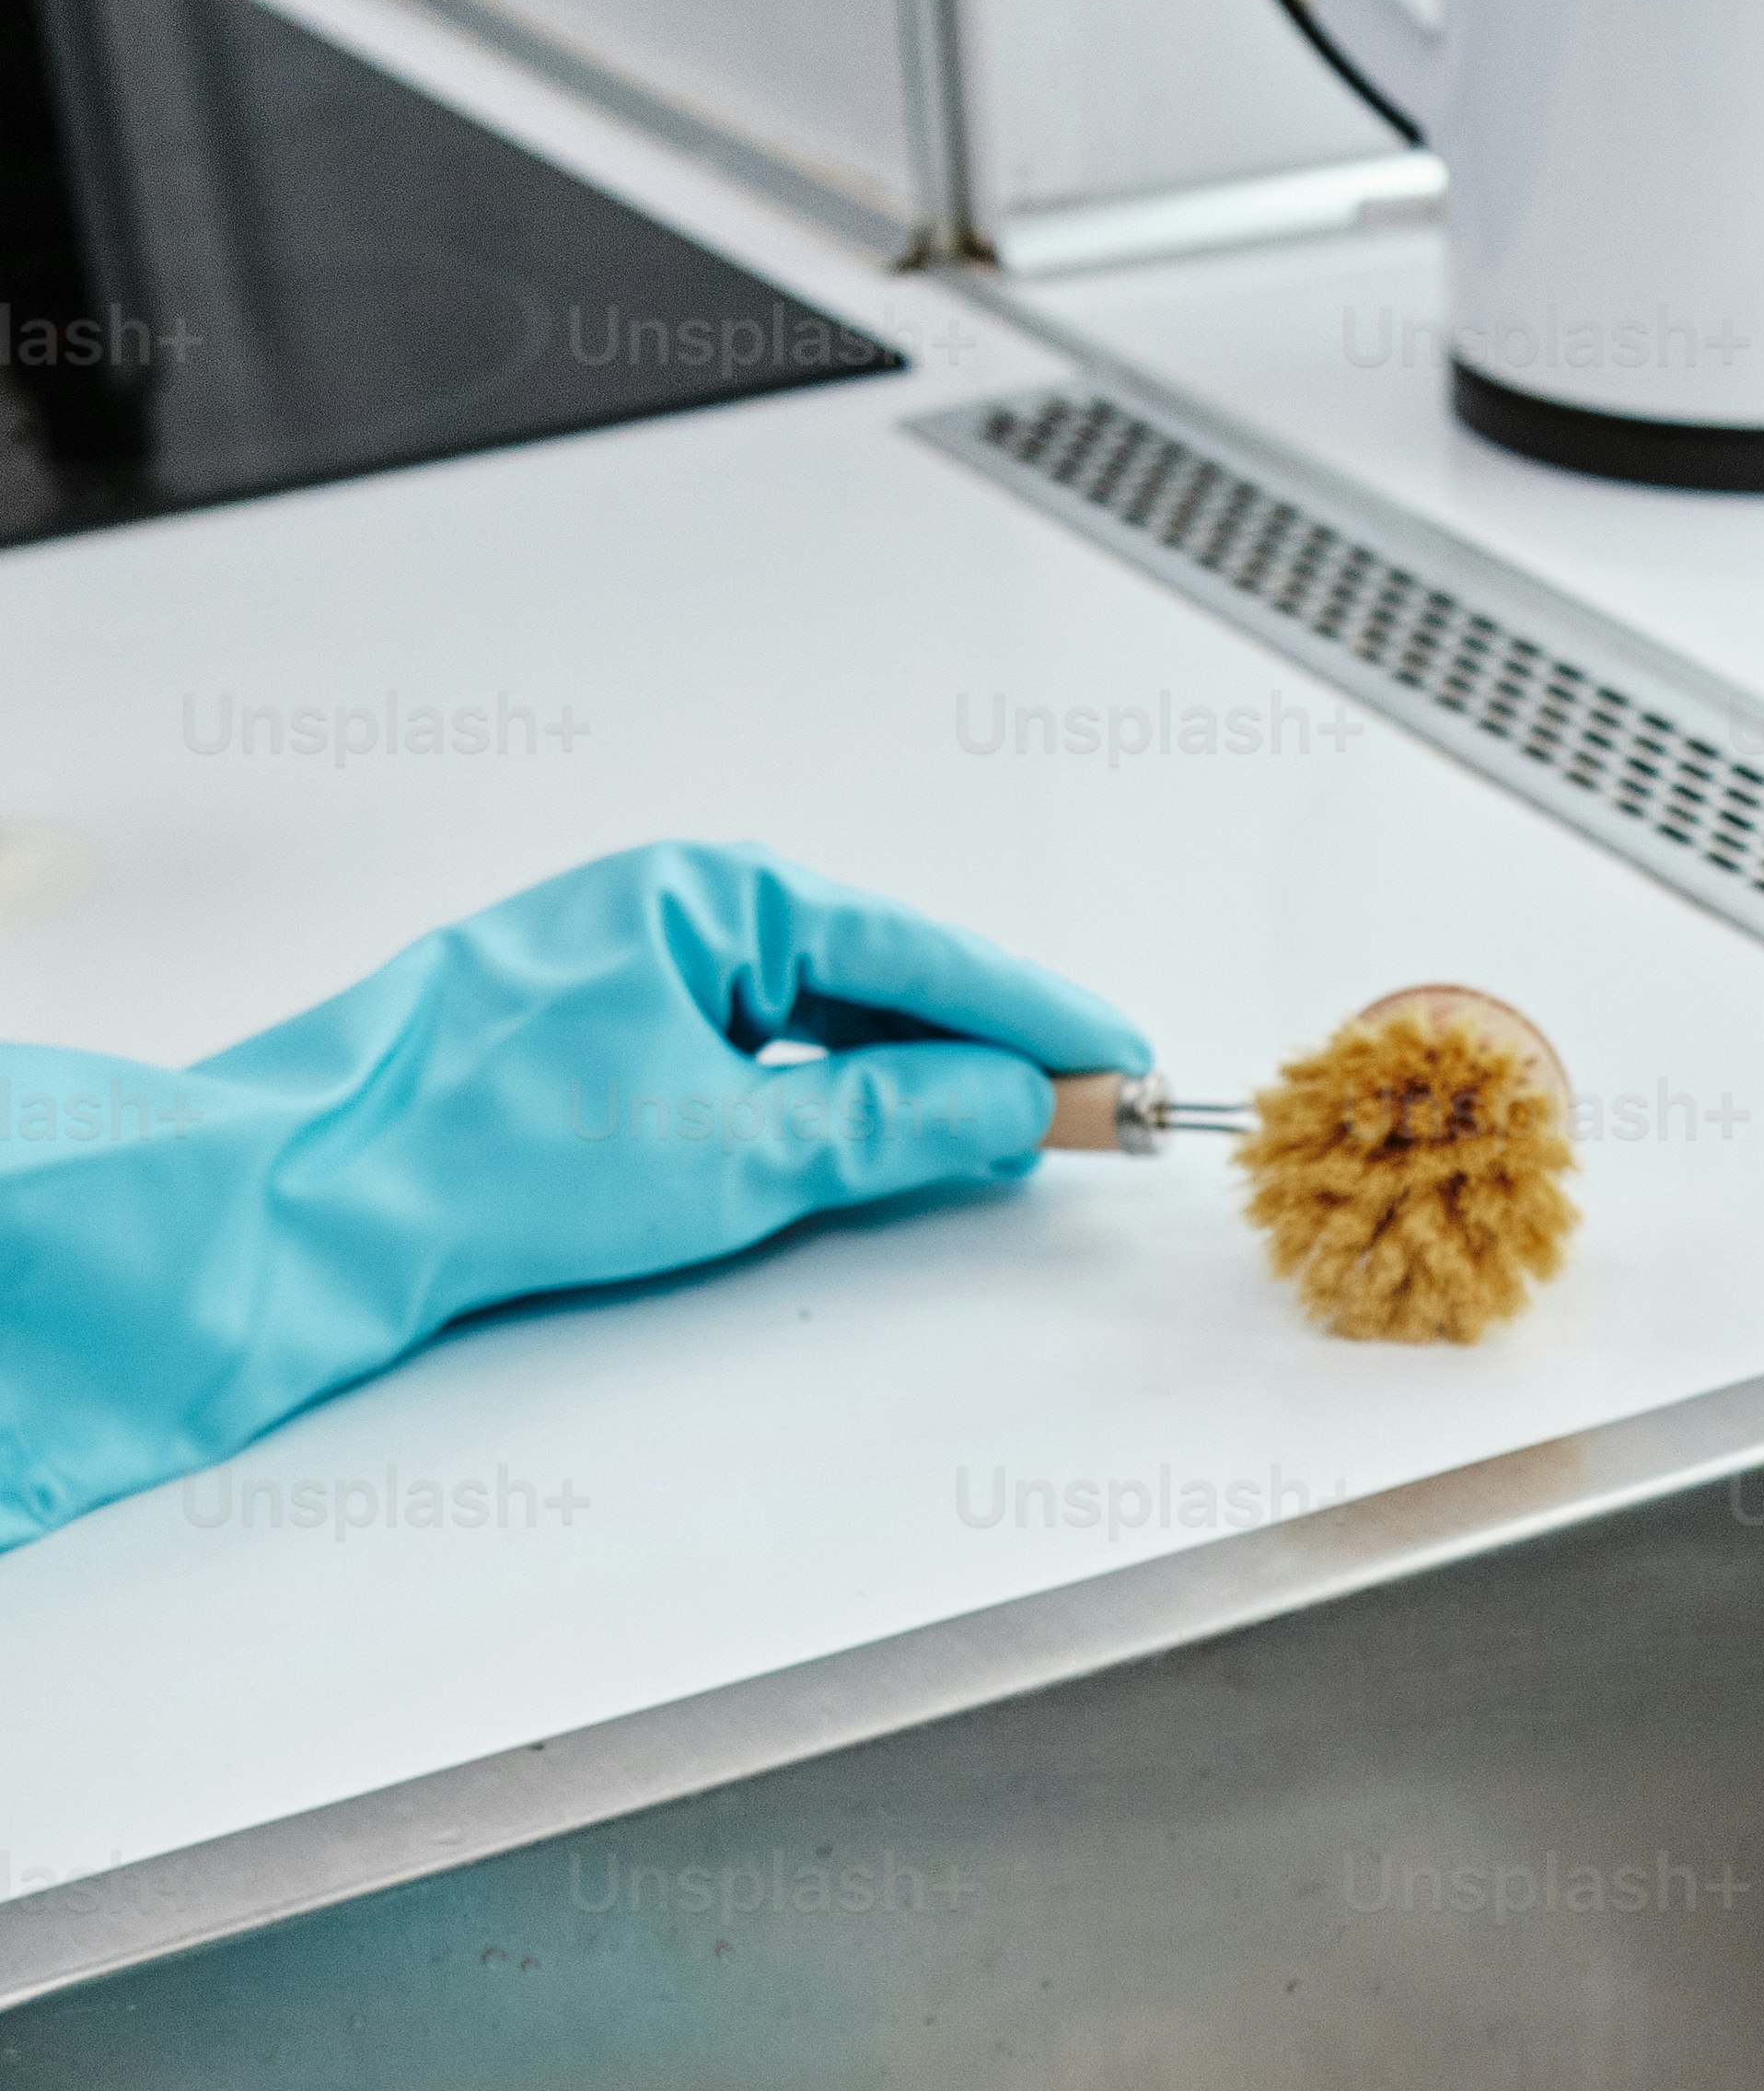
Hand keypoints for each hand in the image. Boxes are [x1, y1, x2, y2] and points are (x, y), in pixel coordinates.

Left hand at [0, 840, 1142, 1542]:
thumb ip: (892, 1123)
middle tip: (1087, 1107)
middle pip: (874, 977)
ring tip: (1004, 1134)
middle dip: (985, 1045)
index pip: (915, 952)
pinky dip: (830, 1096)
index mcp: (708, 894)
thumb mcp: (735, 1147)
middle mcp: (669, 912)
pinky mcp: (594, 1043)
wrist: (318, 1195)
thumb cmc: (486, 1147)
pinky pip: (756, 1055)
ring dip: (910, 1077)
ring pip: (815, 1022)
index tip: (1118, 1056)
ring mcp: (629, 973)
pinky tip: (873, 1138)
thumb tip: (1008, 1102)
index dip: (1032, 1013)